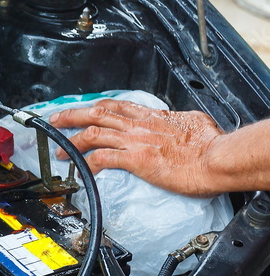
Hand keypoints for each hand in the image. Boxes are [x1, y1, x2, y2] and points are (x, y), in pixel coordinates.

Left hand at [48, 99, 225, 196]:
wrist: (219, 158)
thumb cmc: (212, 145)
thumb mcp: (194, 124)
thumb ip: (180, 122)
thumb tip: (181, 123)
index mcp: (153, 117)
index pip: (117, 106)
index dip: (96, 107)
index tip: (83, 109)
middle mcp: (140, 125)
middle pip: (97, 113)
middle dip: (72, 115)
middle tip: (56, 120)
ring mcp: (136, 141)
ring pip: (93, 133)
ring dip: (72, 141)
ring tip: (60, 149)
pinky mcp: (136, 159)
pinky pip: (102, 159)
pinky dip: (87, 164)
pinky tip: (80, 170)